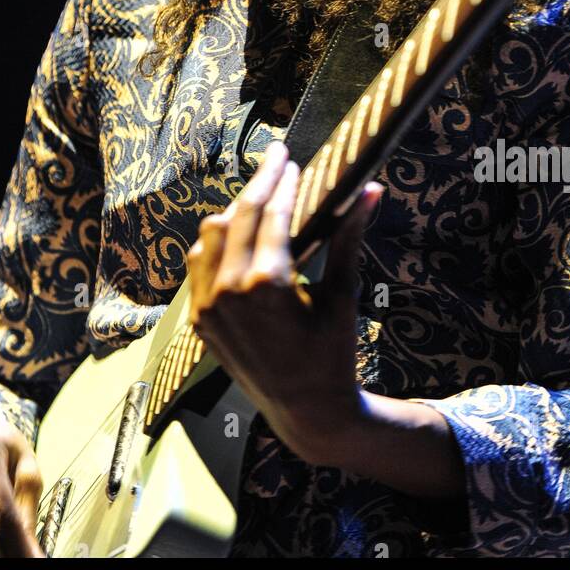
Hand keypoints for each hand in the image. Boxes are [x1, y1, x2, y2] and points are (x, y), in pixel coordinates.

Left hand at [186, 138, 382, 466]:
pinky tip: (236, 232)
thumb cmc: (332, 353)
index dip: (282, 181)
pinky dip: (216, 242)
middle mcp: (229, 290)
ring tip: (259, 195)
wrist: (305, 411)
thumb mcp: (342, 295)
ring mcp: (208, 306)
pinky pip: (199, 265)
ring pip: (210, 235)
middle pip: (239, 215)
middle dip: (258, 182)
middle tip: (275, 158)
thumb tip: (370, 190)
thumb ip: (349, 238)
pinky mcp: (199, 319)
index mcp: (267, 282)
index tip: (291, 159)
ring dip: (234, 211)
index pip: (271, 212)